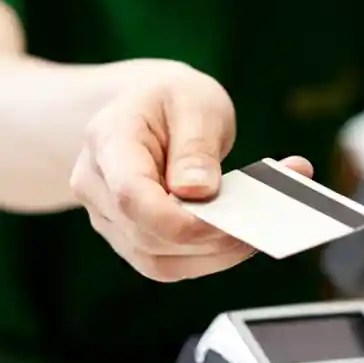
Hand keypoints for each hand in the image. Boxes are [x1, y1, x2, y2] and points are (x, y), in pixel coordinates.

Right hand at [70, 61, 312, 281]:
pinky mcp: (132, 239)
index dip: (179, 219)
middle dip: (212, 238)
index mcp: (107, 142)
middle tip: (266, 224)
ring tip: (261, 231)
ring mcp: (109, 218)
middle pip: (148, 237)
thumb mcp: (193, 101)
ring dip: (215, 255)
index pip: (131, 197)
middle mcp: (97, 187)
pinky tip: (241, 238)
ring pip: (160, 262)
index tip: (231, 218)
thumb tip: (199, 192)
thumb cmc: (171, 99)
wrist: (147, 108)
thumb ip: (195, 146)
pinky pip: (170, 263)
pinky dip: (210, 257)